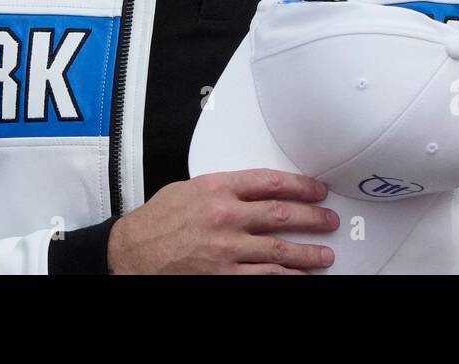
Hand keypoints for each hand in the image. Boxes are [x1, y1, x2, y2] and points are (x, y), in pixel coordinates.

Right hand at [107, 169, 338, 274]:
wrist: (130, 253)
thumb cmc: (156, 221)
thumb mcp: (188, 190)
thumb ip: (222, 189)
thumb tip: (253, 191)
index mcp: (217, 187)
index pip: (270, 182)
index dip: (300, 185)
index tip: (317, 189)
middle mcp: (224, 215)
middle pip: (281, 214)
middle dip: (312, 218)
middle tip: (328, 220)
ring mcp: (225, 248)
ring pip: (278, 249)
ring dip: (307, 253)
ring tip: (325, 255)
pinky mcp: (222, 275)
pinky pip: (264, 276)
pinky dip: (286, 276)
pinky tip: (300, 276)